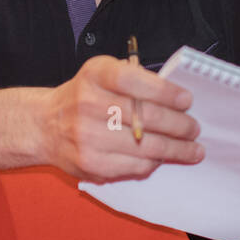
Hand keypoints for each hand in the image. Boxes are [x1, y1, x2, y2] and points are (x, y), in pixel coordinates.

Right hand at [41, 54, 203, 182]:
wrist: (45, 126)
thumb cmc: (83, 96)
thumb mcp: (101, 74)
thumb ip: (134, 80)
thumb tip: (175, 99)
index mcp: (95, 75)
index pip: (135, 80)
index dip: (165, 91)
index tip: (186, 100)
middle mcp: (88, 104)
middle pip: (146, 117)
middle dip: (179, 125)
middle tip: (194, 128)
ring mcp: (88, 137)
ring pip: (146, 146)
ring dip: (176, 149)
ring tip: (192, 149)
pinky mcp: (92, 165)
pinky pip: (135, 166)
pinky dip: (154, 162)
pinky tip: (163, 157)